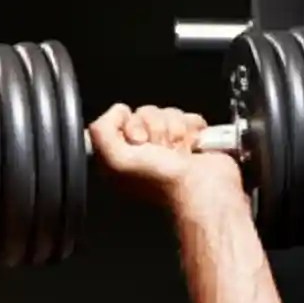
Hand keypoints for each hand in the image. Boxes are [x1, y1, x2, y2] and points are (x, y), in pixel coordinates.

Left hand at [88, 104, 242, 204]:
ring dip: (174, 130)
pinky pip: (189, 117)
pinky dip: (192, 129)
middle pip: (144, 112)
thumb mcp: (113, 160)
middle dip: (155, 128)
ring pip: (167, 113)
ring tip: (177, 153)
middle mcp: (141, 150)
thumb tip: (118, 111)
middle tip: (159, 151)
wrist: (202, 191)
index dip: (130, 125)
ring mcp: (167, 145)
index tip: (137, 142)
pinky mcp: (190, 140)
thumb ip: (101, 131)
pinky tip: (190, 148)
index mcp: (118, 156)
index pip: (118, 119)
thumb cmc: (159, 183)